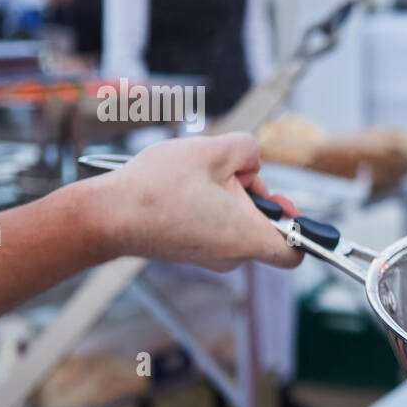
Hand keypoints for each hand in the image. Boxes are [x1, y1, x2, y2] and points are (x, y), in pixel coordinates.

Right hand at [95, 133, 304, 271]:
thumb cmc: (155, 188)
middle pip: (265, 225)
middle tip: (230, 171)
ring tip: (201, 176)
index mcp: (247, 237)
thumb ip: (248, 149)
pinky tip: (187, 186)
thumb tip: (253, 160)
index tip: (285, 204)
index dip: (300, 228)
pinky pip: (216, 226)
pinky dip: (211, 205)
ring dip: (229, 195)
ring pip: (239, 222)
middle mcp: (233, 256)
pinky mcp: (192, 251)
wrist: (105, 215)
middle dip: (254, 194)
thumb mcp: (213, 150)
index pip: (295, 251)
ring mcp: (210, 257)